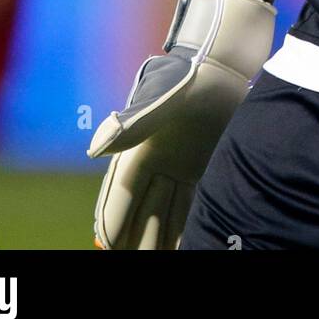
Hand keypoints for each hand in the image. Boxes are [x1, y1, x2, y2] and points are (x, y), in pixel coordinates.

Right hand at [89, 0, 275, 249]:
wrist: (222, 60)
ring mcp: (180, 166)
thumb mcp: (163, 94)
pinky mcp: (203, 165)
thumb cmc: (189, 72)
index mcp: (140, 148)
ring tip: (159, 257)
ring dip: (160, 236)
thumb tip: (96, 148)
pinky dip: (188, 224)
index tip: (106, 243)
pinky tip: (189, 241)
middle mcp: (158, 161)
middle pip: (143, 208)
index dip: (114, 218)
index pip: (123, 191)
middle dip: (137, 236)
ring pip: (166, 211)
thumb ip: (134, 121)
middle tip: (131, 258)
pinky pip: (192, 203)